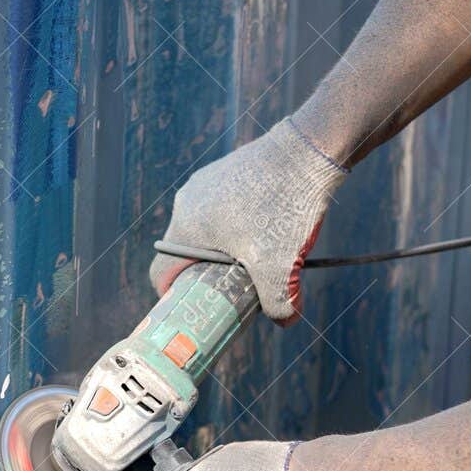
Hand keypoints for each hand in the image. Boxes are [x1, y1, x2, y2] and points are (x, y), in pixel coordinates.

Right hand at [149, 119, 346, 325]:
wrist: (308, 150)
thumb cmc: (284, 209)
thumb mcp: (280, 266)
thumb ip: (279, 303)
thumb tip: (285, 320)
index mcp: (185, 229)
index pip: (162, 272)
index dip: (174, 294)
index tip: (196, 304)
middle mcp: (186, 204)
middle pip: (186, 251)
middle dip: (207, 271)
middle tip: (234, 283)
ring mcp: (204, 184)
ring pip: (205, 228)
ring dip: (224, 245)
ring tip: (257, 251)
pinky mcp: (224, 170)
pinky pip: (221, 206)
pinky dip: (239, 221)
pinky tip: (268, 222)